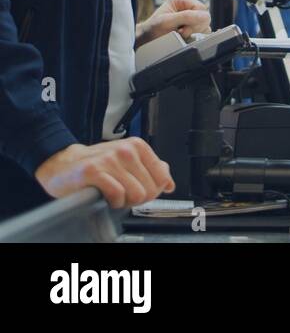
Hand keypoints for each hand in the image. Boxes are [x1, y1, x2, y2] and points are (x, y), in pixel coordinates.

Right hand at [35, 139, 175, 208]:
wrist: (62, 166)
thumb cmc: (97, 166)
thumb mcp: (128, 161)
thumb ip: (151, 169)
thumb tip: (169, 183)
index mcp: (138, 146)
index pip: (162, 178)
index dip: (152, 191)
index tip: (140, 190)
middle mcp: (126, 150)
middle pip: (150, 189)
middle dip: (138, 198)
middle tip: (123, 194)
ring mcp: (110, 159)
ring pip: (136, 194)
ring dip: (125, 201)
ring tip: (113, 194)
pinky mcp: (94, 171)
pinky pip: (117, 195)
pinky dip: (113, 202)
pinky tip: (105, 197)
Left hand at [136, 0, 210, 47]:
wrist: (147, 39)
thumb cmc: (153, 29)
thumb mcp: (168, 21)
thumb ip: (187, 17)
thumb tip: (205, 16)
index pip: (201, 8)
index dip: (196, 20)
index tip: (183, 28)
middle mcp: (188, 6)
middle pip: (205, 17)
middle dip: (194, 27)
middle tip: (180, 32)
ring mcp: (191, 16)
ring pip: (205, 25)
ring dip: (194, 32)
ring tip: (180, 33)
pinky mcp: (192, 25)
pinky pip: (202, 31)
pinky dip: (194, 35)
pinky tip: (184, 36)